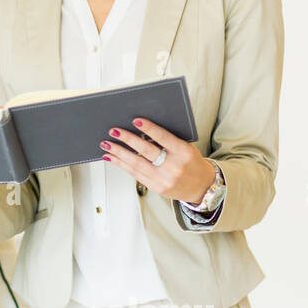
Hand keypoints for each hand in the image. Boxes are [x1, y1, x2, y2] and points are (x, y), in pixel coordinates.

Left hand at [100, 117, 215, 204]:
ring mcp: (163, 179)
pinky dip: (121, 164)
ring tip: (106, 144)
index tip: (135, 120)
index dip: (149, 128)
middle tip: (114, 131)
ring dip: (118, 153)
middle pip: (146, 151)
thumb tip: (140, 128)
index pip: (164, 138)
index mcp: (184, 153)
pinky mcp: (155, 187)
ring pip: (136, 164)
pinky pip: (135, 174)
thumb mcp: (186, 147)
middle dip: (128, 140)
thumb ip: (168, 139)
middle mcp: (174, 167)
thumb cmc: (191, 162)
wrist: (201, 186)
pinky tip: (111, 157)